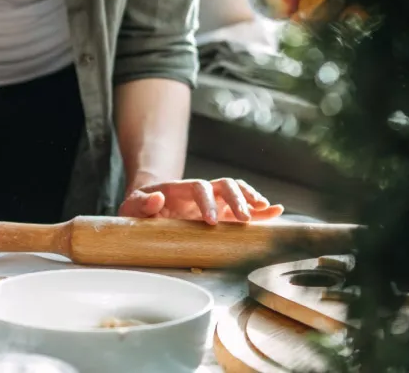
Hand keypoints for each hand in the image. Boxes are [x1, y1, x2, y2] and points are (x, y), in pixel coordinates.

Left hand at [118, 177, 285, 224]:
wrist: (146, 207)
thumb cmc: (139, 208)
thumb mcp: (132, 206)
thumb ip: (141, 203)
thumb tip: (156, 199)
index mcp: (180, 188)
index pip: (199, 187)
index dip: (207, 202)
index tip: (211, 222)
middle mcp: (201, 191)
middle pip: (224, 185)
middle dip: (236, 200)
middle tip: (244, 218)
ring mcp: (213, 200)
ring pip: (237, 191)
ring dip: (251, 199)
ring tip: (264, 210)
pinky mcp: (222, 212)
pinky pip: (244, 208)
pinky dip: (260, 210)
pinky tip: (276, 212)